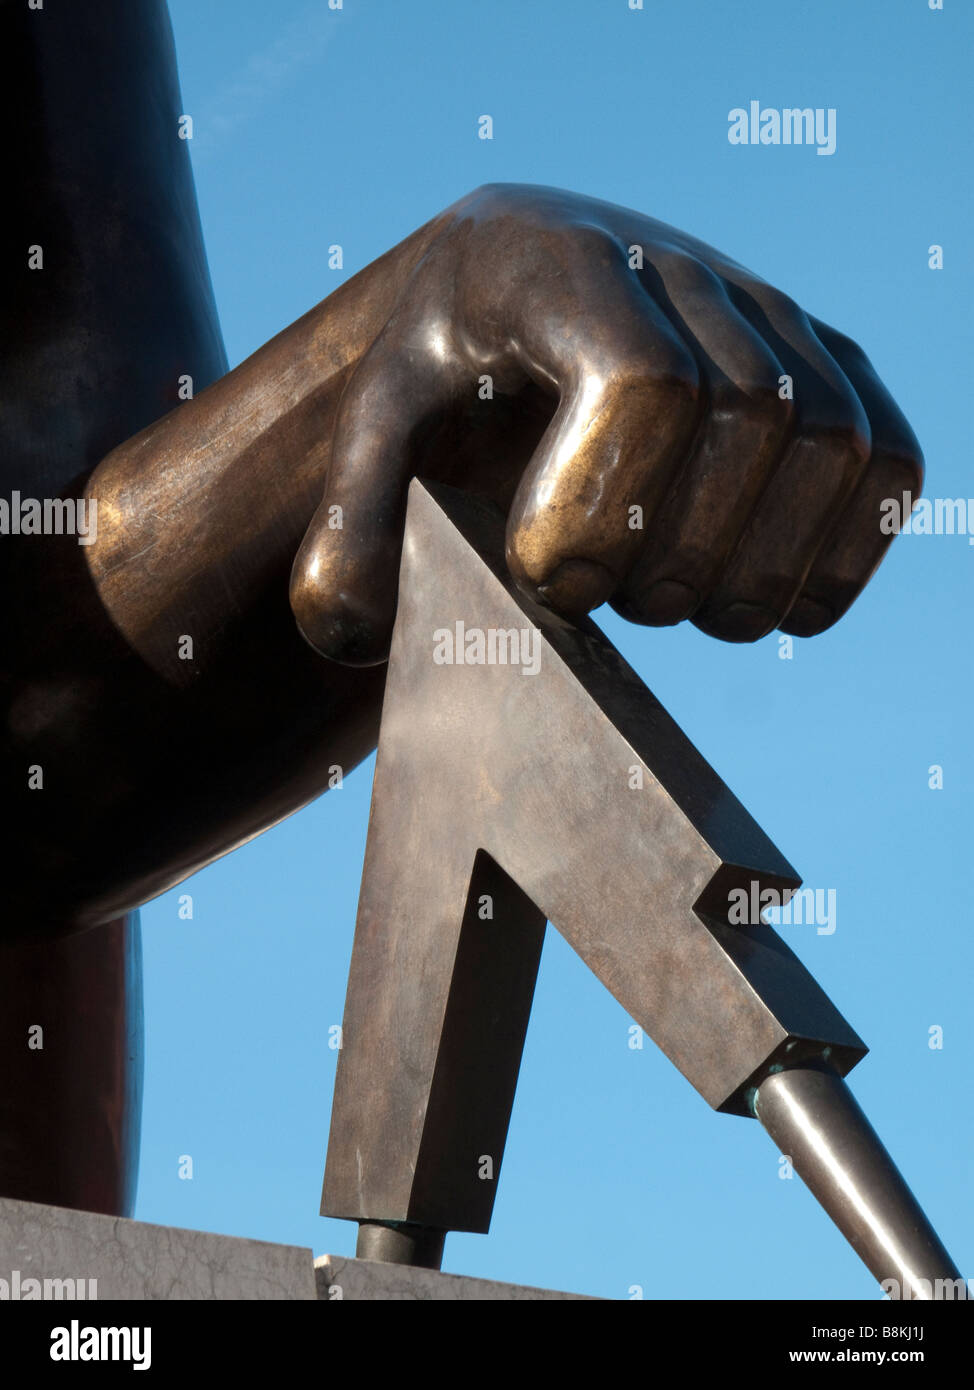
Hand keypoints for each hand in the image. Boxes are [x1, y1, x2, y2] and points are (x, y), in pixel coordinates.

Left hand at [290, 183, 921, 662]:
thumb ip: (348, 526)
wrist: (516, 312)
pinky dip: (837, 552)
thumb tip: (348, 629)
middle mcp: (681, 266)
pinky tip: (759, 600)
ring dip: (754, 567)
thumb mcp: (372, 439)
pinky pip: (884, 458)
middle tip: (599, 603)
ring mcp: (768, 312)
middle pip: (748, 419)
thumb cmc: (442, 382)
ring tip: (669, 603)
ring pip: (831, 443)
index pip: (644, 378)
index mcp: (557, 260)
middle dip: (676, 558)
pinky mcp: (826, 363)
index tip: (548, 578)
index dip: (608, 507)